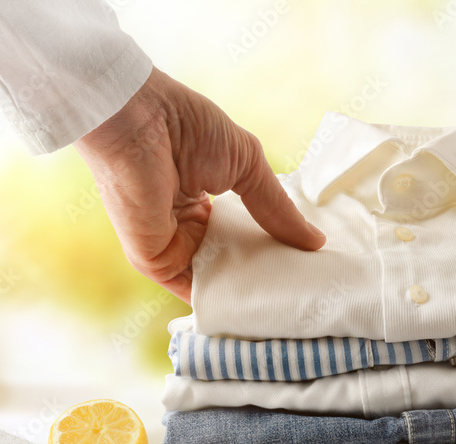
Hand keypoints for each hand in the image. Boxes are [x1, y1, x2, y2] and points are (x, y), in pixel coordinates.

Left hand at [75, 67, 324, 302]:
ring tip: (288, 308)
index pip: (240, 236)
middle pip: (230, 263)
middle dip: (262, 278)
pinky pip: (191, 291)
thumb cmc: (190, 129)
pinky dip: (221, 303)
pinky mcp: (154, 261)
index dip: (270, 249)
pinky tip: (254, 310)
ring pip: (214, 281)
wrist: (141, 121)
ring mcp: (169, 246)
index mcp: (203, 200)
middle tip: (302, 295)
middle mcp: (185, 226)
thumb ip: (278, 208)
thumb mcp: (248, 166)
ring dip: (246, 295)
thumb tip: (315, 242)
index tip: (303, 265)